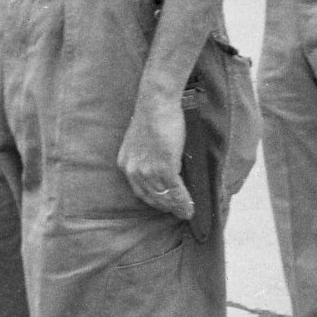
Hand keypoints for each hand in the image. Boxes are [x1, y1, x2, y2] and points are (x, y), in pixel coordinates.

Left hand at [114, 79, 192, 221]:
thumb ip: (149, 158)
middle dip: (167, 207)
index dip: (154, 201)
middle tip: (179, 214)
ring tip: (188, 213)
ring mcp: (148, 170)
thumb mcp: (143, 141)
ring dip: (178, 207)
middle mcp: (133, 169)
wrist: (156, 102)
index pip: (139, 190)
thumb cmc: (153, 117)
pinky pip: (175, 190)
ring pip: (165, 196)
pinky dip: (184, 201)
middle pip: (152, 197)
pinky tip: (190, 207)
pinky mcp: (163, 167)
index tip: (164, 206)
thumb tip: (165, 172)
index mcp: (126, 163)